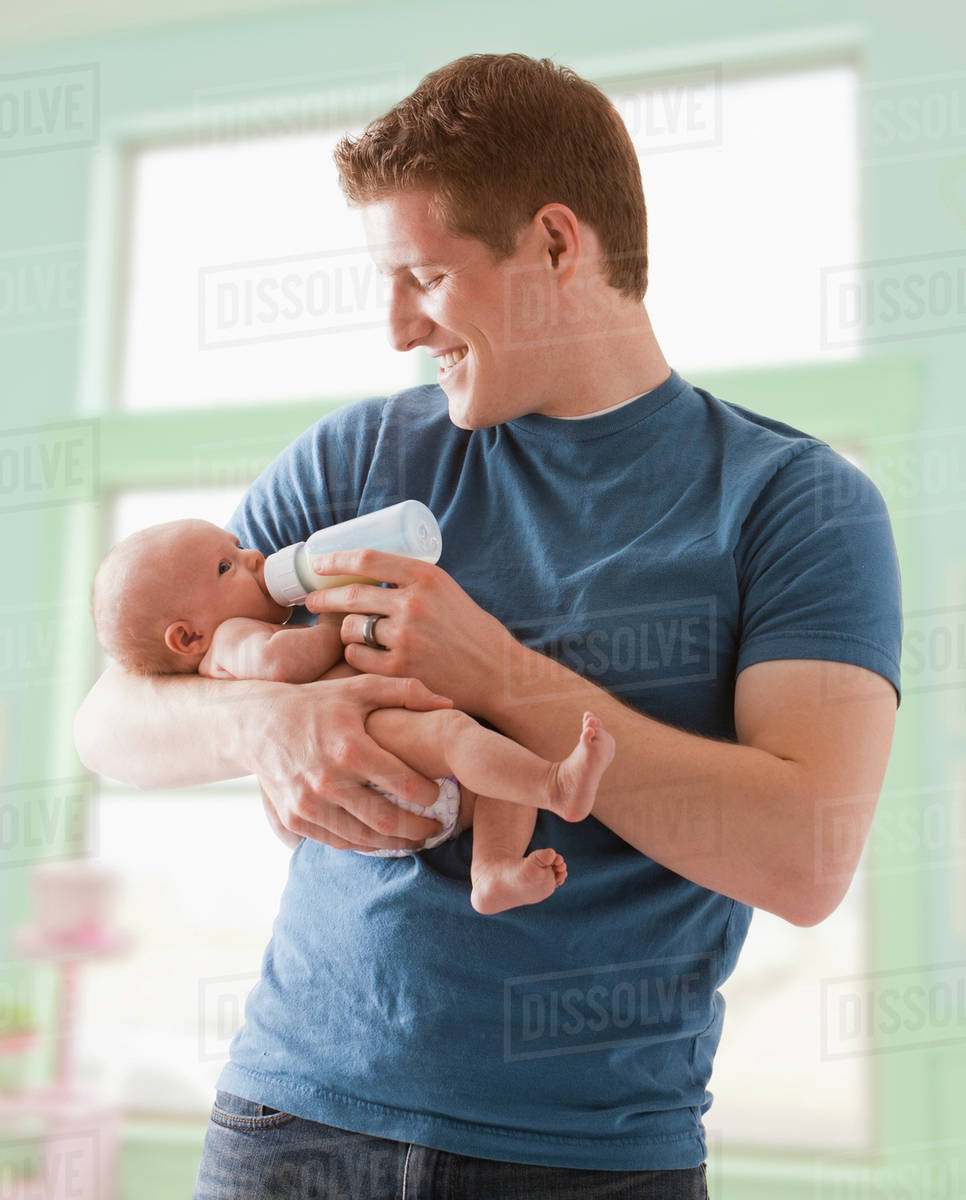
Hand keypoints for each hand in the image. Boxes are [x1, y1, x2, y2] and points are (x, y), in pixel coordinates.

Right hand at [241, 674, 454, 849]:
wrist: (257, 722)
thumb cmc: (317, 703)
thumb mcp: (359, 688)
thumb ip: (406, 692)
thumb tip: (448, 705)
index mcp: (350, 748)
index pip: (404, 783)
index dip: (429, 795)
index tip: (439, 794)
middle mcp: (328, 781)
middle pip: (387, 821)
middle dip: (419, 829)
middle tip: (437, 828)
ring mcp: (309, 804)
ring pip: (364, 838)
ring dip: (395, 844)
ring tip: (416, 839)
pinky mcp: (295, 819)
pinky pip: (338, 842)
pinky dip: (364, 845)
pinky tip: (381, 839)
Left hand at [303, 550, 511, 713]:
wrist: (496, 672)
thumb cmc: (469, 630)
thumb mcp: (446, 591)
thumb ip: (410, 582)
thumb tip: (364, 575)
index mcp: (426, 576)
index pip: (366, 559)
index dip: (335, 559)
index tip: (318, 562)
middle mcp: (413, 604)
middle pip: (350, 594)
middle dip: (323, 598)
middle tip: (312, 601)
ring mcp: (405, 637)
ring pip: (350, 628)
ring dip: (342, 629)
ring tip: (345, 631)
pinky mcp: (400, 668)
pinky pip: (357, 657)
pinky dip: (354, 653)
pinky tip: (361, 653)